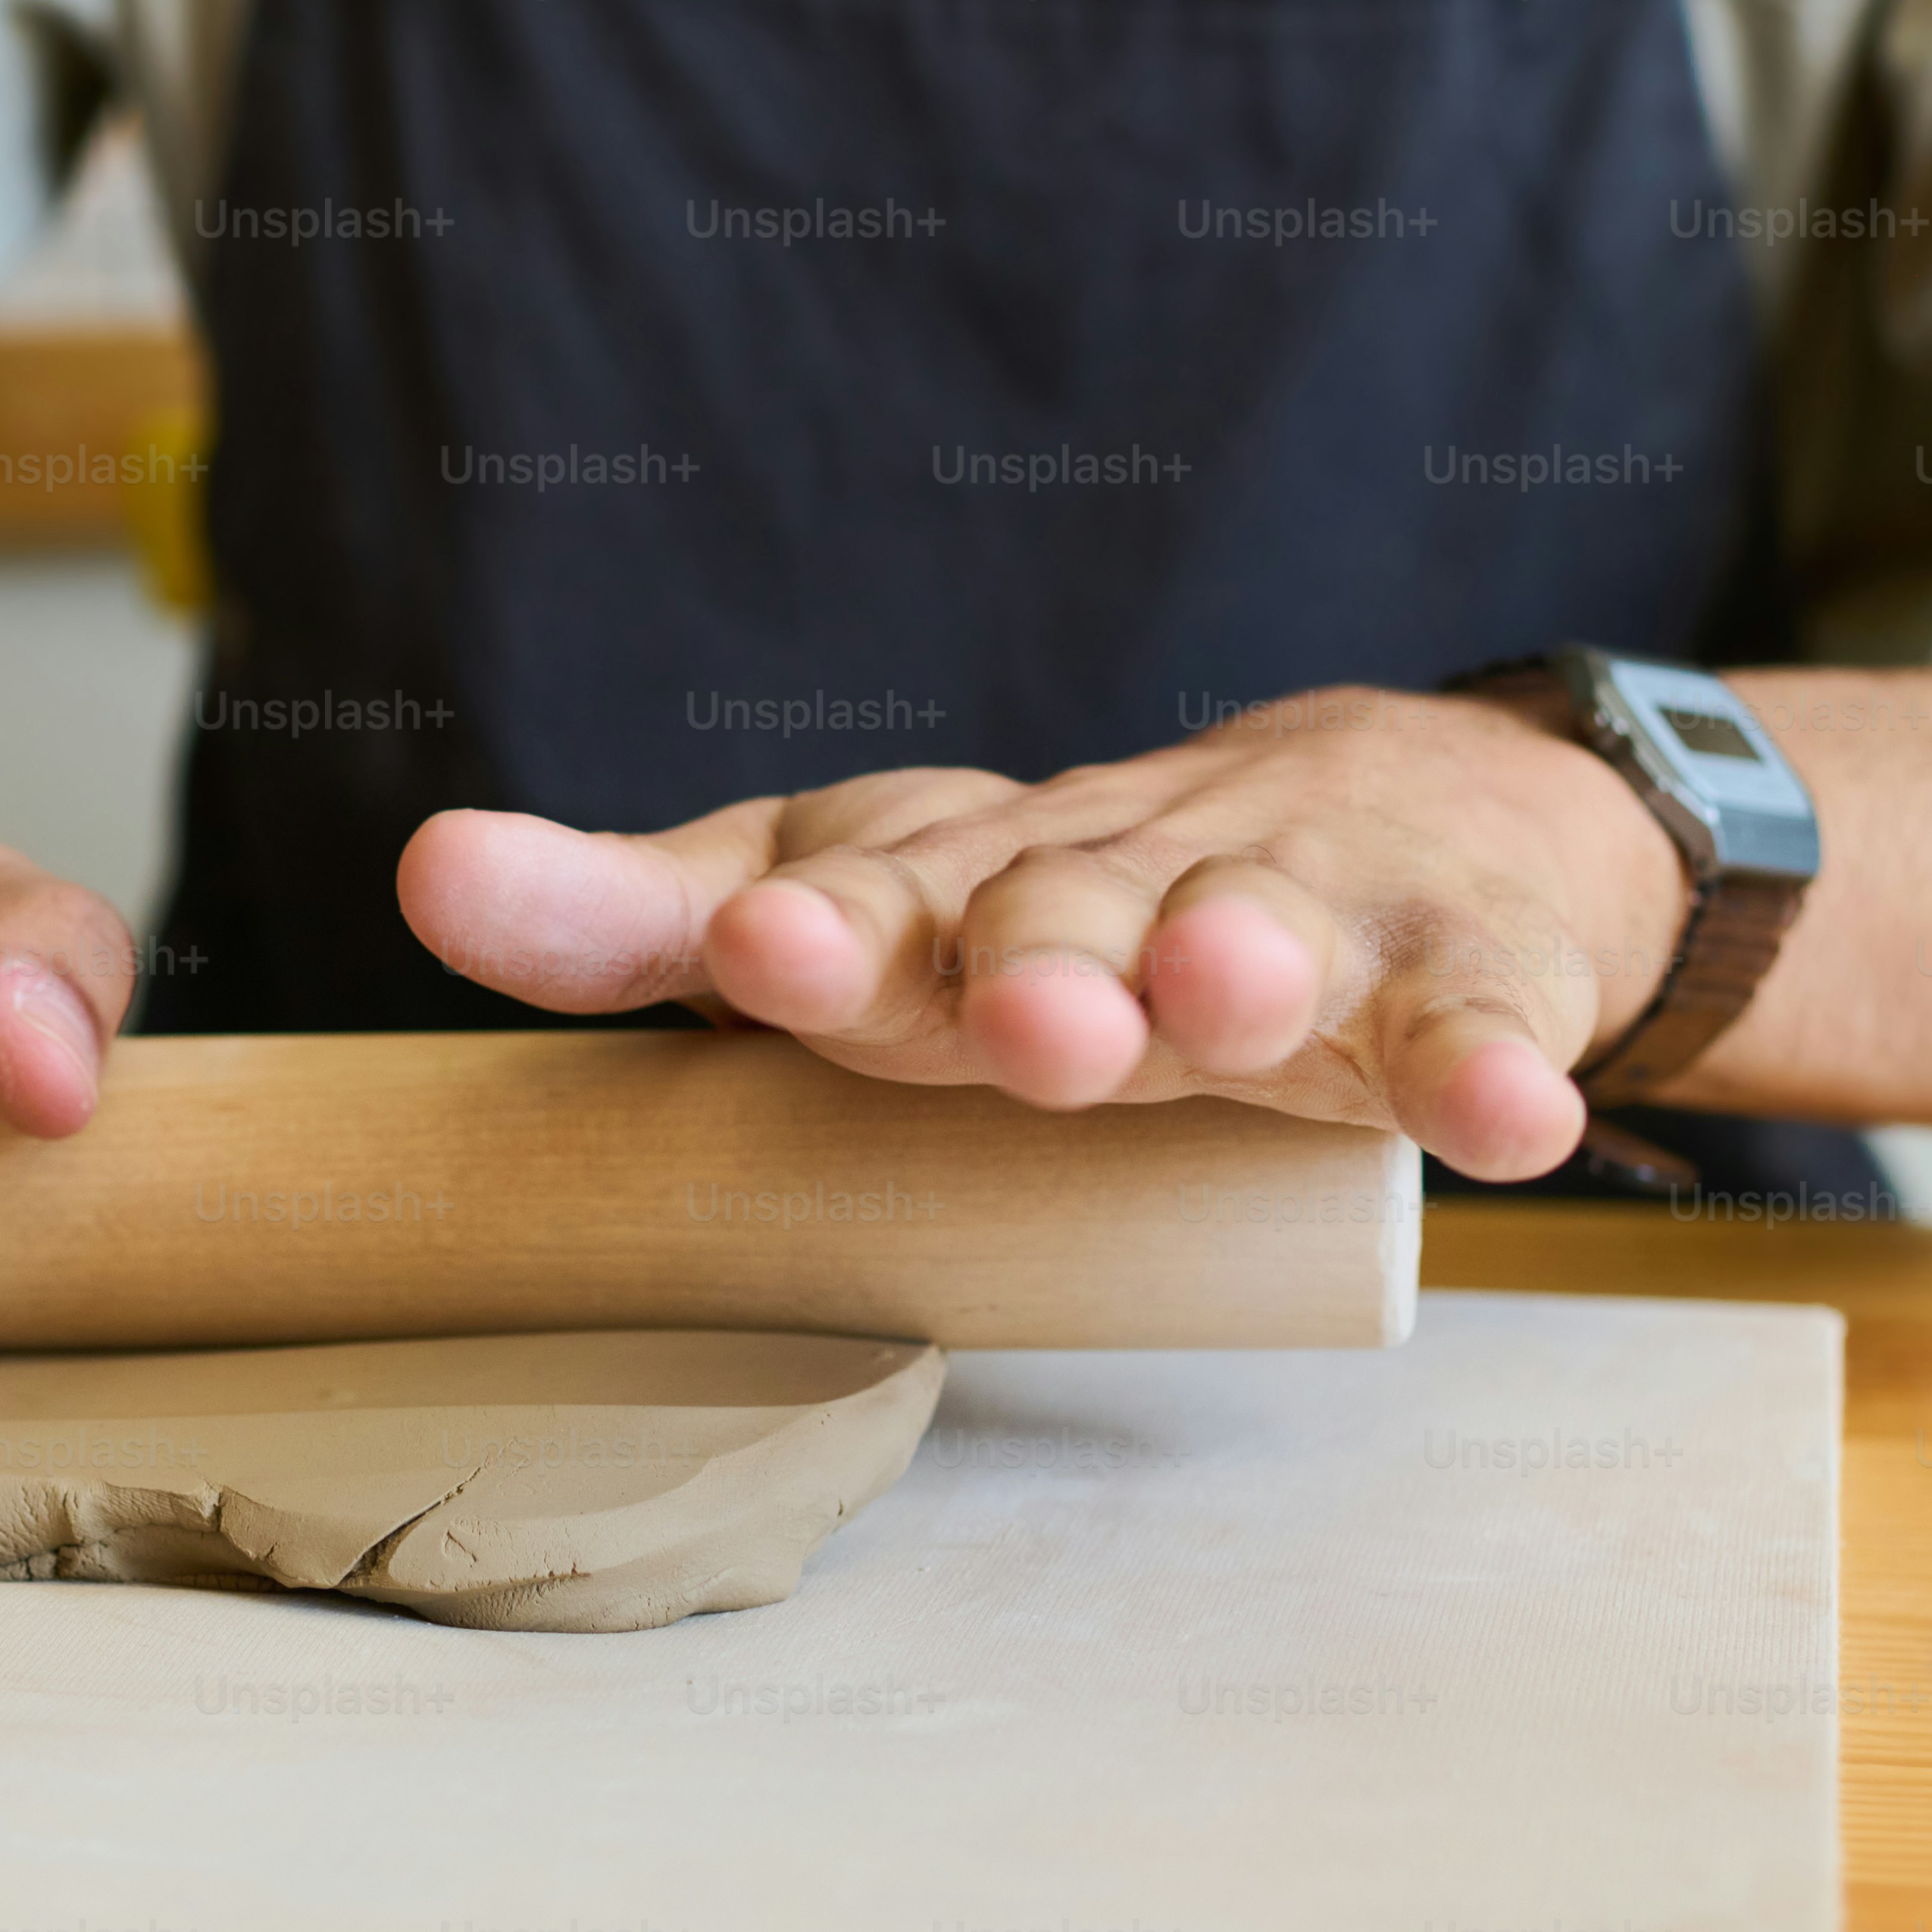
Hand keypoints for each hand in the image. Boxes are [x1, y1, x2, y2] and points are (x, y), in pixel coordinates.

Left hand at [395, 689, 1692, 1179]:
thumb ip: (641, 909)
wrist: (1399, 812)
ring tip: (1222, 998)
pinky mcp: (1463, 967)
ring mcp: (1299, 915)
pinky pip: (1474, 1021)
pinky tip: (1504, 1120)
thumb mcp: (856, 907)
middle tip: (1013, 1013)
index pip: (852, 887)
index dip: (797, 926)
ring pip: (1258, 940)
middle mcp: (1113, 879)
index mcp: (949, 884)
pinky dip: (1488, 1064)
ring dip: (1235, 967)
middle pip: (1055, 914)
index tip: (744, 950)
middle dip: (1028, 963)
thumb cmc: (1059, 901)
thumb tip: (427, 873)